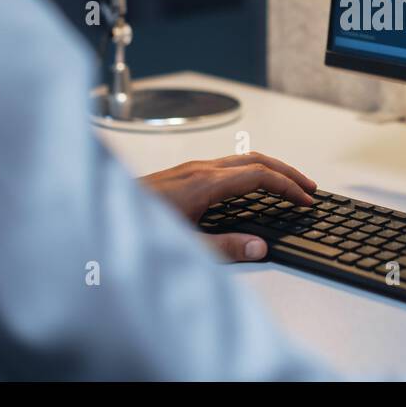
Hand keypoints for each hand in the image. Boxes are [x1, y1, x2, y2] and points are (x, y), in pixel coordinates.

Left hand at [140, 153, 316, 262]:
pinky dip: (250, 172)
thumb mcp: (184, 245)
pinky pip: (228, 165)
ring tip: (288, 186)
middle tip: (309, 187)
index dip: (288, 186)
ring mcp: (191, 169)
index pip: (260, 175)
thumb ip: (225, 247)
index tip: (306, 199)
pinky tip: (252, 189)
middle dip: (287, 171)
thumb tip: (259, 248)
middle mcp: (199, 170)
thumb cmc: (134, 228)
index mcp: (204, 183)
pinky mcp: (184, 175)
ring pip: (242, 159)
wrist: (96, 215)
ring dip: (270, 169)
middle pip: (256, 159)